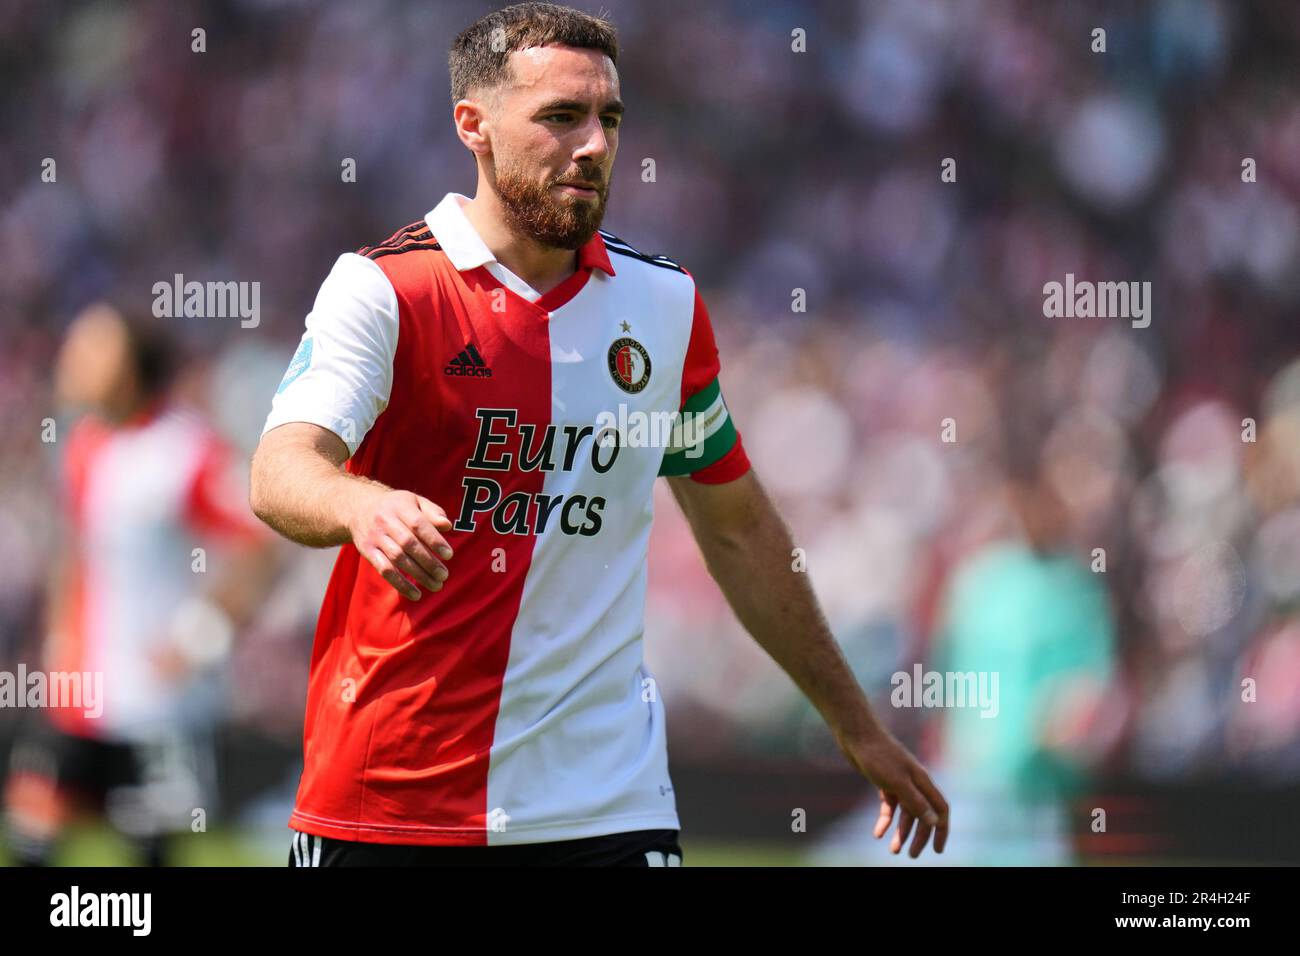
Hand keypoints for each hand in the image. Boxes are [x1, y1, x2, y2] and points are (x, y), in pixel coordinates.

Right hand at [349, 489, 454, 600]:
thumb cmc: (396, 507)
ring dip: (418, 575)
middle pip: (408, 544)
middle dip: (428, 561)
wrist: (359, 509)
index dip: (434, 540)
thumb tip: (447, 525)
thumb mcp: (414, 501)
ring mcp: (374, 537)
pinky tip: (415, 594)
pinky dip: (400, 584)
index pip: (418, 524)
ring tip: (436, 585)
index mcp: (400, 506)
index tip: (448, 555)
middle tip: (444, 575)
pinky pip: (384, 570)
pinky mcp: (367, 551)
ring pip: (397, 558)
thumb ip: (432, 512)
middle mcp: (385, 520)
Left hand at [841, 727, 948, 857]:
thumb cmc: (878, 756)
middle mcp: (914, 782)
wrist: (856, 735)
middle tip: (912, 856)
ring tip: (893, 850)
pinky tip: (877, 834)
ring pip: (905, 813)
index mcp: (923, 781)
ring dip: (901, 832)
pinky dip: (885, 820)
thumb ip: (915, 802)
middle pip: (922, 814)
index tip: (937, 850)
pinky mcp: (884, 781)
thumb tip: (934, 822)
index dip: (941, 830)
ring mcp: (899, 782)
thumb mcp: (897, 782)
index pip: (940, 809)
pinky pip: (889, 806)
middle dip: (919, 836)